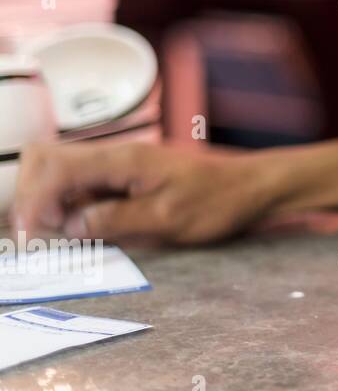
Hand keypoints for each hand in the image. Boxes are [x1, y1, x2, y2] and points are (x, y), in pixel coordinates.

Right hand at [12, 142, 269, 244]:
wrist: (254, 185)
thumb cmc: (219, 201)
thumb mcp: (169, 219)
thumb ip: (116, 220)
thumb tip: (68, 226)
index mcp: (124, 160)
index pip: (55, 167)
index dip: (33, 200)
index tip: (31, 235)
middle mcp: (116, 155)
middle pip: (46, 159)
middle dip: (30, 195)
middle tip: (39, 235)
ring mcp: (120, 164)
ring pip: (61, 170)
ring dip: (47, 199)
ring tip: (56, 235)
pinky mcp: (127, 175)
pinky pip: (83, 182)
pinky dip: (69, 202)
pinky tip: (78, 227)